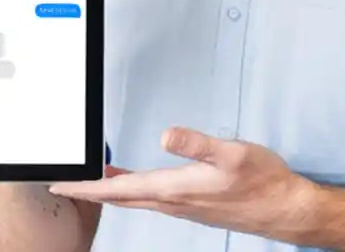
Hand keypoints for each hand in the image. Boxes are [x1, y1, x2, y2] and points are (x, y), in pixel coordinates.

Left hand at [49, 127, 321, 239]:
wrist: (285, 210)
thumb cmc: (262, 182)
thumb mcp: (231, 154)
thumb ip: (197, 144)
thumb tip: (166, 134)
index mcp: (173, 189)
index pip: (118, 189)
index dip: (86, 186)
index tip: (59, 185)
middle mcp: (172, 202)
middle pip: (119, 197)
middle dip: (89, 191)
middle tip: (63, 185)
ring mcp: (183, 206)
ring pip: (135, 199)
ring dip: (109, 191)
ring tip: (90, 181)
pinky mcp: (193, 205)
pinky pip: (151, 198)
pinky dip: (132, 190)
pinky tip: (135, 183)